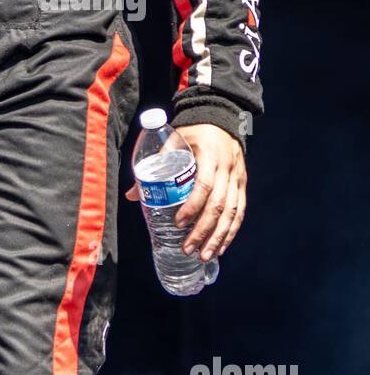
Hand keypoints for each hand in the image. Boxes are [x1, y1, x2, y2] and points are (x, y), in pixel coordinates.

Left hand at [124, 123, 246, 259]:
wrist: (221, 119)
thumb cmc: (192, 132)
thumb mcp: (173, 141)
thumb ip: (155, 165)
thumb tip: (131, 195)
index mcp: (209, 156)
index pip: (203, 185)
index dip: (191, 206)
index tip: (177, 223)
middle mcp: (227, 169)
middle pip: (218, 205)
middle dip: (203, 231)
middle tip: (187, 248)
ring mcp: (238, 178)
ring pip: (232, 213)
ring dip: (218, 237)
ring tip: (204, 256)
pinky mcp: (242, 185)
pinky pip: (240, 212)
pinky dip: (231, 232)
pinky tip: (221, 247)